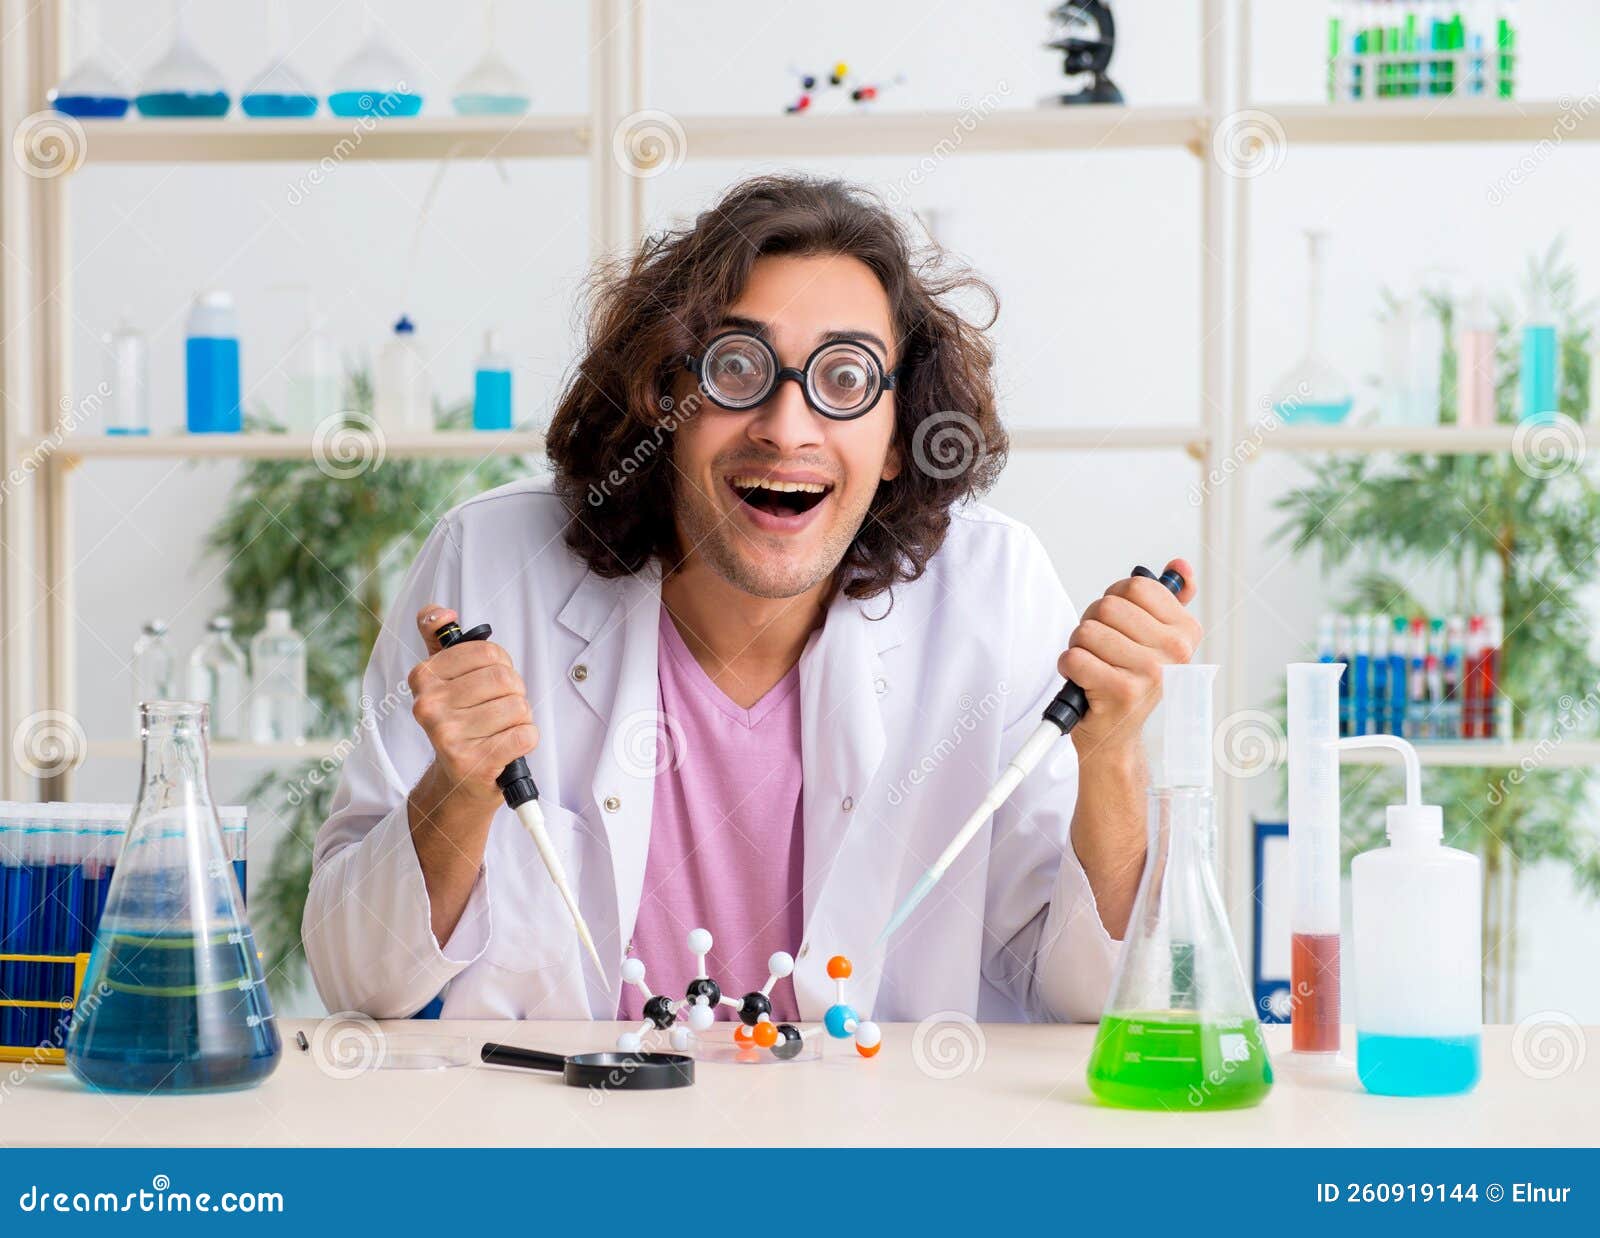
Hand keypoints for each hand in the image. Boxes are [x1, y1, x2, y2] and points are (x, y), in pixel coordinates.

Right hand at [407, 604, 537, 806]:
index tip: (490, 683)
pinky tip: (508, 747)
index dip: (501, 666)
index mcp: (423, 678)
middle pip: (505, 679)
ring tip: (501, 730)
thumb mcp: (445, 676)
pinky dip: (527, 740)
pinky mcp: (473, 764)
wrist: (458, 783)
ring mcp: (448, 737)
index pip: (488, 653)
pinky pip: (525, 735)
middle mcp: (429, 707)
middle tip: (500, 710)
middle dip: (514, 693)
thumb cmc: (459, 722)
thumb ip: (439, 637)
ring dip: (520, 718)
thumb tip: (441, 613)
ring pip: (518, 707)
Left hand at [1056, 559, 1201, 759]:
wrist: (1116, 734)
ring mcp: (1151, 673)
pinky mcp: (1121, 692)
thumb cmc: (1129, 679)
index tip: (1120, 625)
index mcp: (1186, 632)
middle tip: (1101, 650)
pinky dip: (1068, 667)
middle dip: (1092, 624)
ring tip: (1094, 666)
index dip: (1114, 600)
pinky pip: (1074, 658)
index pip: (1135, 586)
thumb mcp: (1155, 638)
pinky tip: (1084, 681)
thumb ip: (1168, 598)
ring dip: (1079, 647)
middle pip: (1107, 606)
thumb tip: (1180, 565)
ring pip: (1087, 631)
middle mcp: (1176, 652)